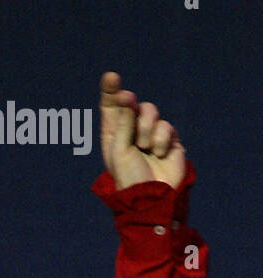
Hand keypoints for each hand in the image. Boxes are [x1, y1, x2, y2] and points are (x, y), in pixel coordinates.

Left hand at [99, 71, 185, 189]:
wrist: (153, 197)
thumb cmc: (129, 177)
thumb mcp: (120, 151)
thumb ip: (123, 123)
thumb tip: (125, 97)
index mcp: (113, 135)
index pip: (110, 107)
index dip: (111, 91)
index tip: (111, 77)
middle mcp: (131, 131)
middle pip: (132, 104)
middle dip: (130, 105)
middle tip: (127, 102)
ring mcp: (150, 134)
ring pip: (150, 112)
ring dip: (146, 128)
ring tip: (144, 148)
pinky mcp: (168, 139)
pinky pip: (165, 126)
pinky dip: (161, 140)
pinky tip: (159, 154)